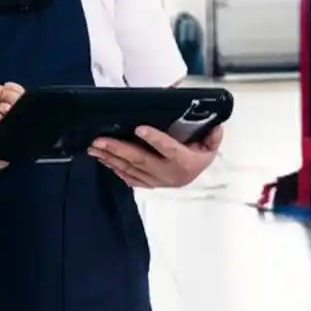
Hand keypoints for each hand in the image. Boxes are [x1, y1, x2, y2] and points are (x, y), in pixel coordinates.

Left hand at [89, 125, 222, 188]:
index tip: (139, 128)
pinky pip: (130, 178)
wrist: (196, 174)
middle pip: (141, 160)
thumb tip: (216, 126)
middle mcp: (169, 174)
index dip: (155, 139)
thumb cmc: (200, 154)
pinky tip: (104, 161)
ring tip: (95, 148)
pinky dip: (116, 169)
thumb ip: (212, 135)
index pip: (169, 148)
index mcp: (185, 162)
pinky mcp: (149, 184)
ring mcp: (157, 181)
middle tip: (100, 140)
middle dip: (118, 149)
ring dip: (111, 158)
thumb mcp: (210, 144)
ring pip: (131, 169)